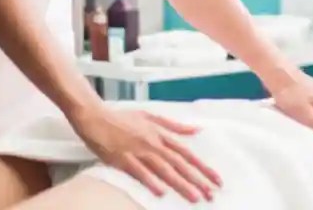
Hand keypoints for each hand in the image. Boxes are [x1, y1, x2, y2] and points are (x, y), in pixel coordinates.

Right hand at [69, 102, 221, 202]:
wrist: (96, 116)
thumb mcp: (151, 116)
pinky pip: (139, 172)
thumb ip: (175, 125)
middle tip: (211, 194)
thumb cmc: (122, 117)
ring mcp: (139, 151)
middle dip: (197, 180)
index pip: (187, 153)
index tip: (216, 179)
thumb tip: (196, 130)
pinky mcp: (123, 159)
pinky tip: (161, 193)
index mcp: (161, 134)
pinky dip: (150, 181)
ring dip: (180, 184)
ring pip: (164, 170)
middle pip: (179, 164)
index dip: (202, 167)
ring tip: (194, 197)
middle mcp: (153, 143)